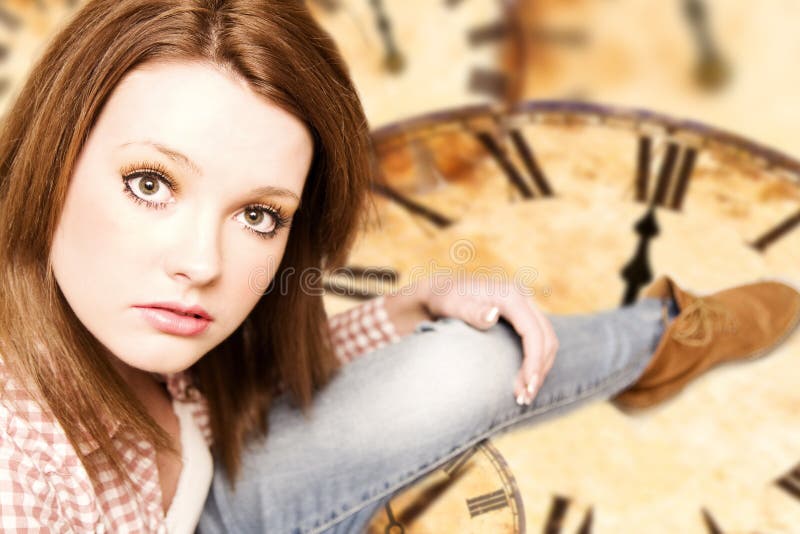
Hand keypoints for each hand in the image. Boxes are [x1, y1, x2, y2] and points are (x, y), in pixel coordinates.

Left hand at [417, 275, 558, 405]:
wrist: (442, 291)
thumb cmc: (445, 299)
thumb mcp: (452, 304)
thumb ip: (471, 311)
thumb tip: (493, 315)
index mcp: (510, 295)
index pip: (533, 332)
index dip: (535, 361)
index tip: (528, 387)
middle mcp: (523, 298)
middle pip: (546, 338)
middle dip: (540, 370)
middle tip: (525, 398)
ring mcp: (525, 307)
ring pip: (547, 341)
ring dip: (541, 369)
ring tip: (525, 394)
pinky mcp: (522, 316)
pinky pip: (539, 340)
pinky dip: (536, 362)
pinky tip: (524, 380)